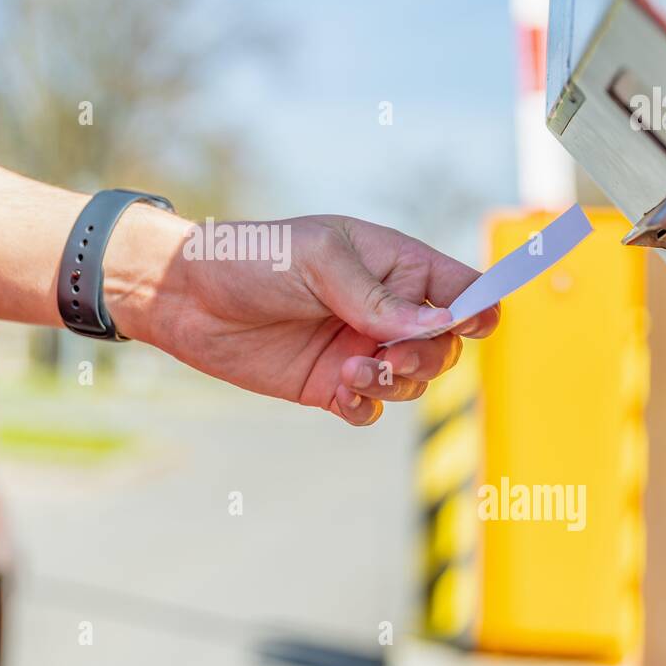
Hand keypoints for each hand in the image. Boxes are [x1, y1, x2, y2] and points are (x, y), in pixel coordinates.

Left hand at [108, 209, 498, 424]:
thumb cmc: (253, 258)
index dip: (477, 308)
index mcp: (394, 264)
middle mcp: (385, 309)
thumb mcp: (319, 260)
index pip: (462, 288)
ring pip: (414, 380)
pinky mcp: (330, 383)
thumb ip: (378, 297)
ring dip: (396, 382)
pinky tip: (341, 392)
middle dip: (429, 355)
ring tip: (352, 370)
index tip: (466, 324)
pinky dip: (366, 405)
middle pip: (446, 344)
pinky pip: (372, 407)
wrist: (187, 296)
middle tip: (389, 356)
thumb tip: (441, 324)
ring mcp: (359, 347)